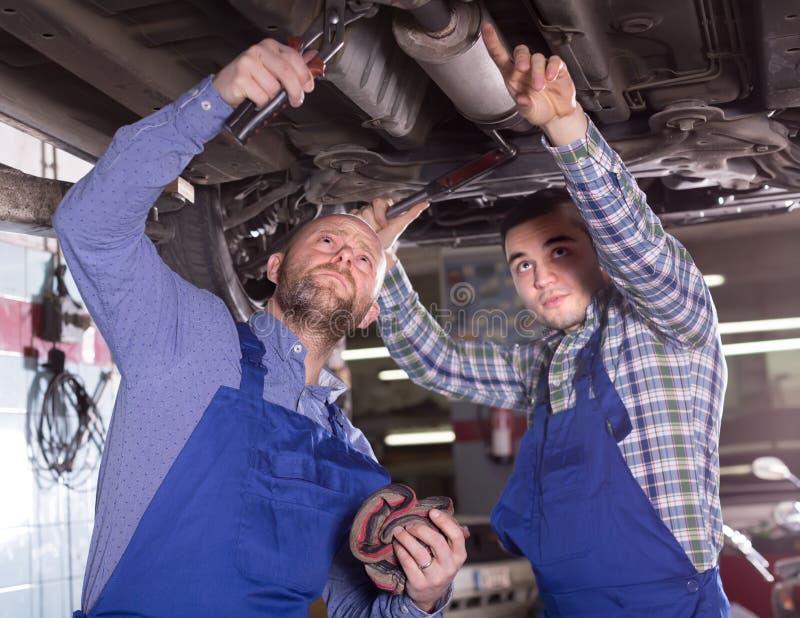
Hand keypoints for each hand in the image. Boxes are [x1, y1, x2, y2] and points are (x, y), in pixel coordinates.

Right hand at [212, 38, 316, 108]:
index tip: (308, 87)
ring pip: (274, 88)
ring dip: (272, 99)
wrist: (224, 88)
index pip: (294, 58)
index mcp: (270, 46)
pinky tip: (255, 98)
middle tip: (296, 100)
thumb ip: (291, 70)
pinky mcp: (240, 78)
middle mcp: (258, 51)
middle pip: (287, 72)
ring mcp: (248, 63)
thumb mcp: (271, 71)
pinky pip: (262, 97)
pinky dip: (262, 103)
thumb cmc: (249, 80)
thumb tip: (312, 70)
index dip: (304, 75)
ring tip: (264, 95)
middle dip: (295, 91)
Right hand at [352, 198, 428, 266]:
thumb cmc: (387, 239)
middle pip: (369, 207)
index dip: (380, 214)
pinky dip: (357, 226)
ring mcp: (361, 213)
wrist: (373, 251)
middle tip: (378, 231)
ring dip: (366, 226)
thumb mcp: (400, 226)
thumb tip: (425, 202)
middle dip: (374, 221)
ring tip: (371, 233)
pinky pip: (352, 217)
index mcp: (384, 208)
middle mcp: (372, 209)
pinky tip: (361, 231)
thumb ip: (412, 213)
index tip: (383, 224)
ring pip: (360, 213)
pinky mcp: (352, 217)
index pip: (380, 202)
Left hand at [391, 509, 467, 612]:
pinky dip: (400, 550)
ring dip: (406, 538)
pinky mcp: (420, 584)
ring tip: (398, 531)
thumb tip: (433, 511)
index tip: (431, 512)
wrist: (429, 595)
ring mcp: (435, 577)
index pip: (457, 535)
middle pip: (436, 542)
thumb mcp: (447, 554)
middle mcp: (449, 567)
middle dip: (420, 529)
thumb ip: (444, 536)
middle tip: (409, 524)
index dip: (444, 521)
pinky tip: (397, 544)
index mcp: (459, 556)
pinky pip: (408, 562)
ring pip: (419, 552)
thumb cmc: (438, 566)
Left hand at [482, 23, 587, 143]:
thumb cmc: (538, 109)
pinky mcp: (557, 68)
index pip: (499, 55)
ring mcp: (541, 67)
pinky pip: (554, 61)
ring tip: (539, 87)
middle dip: (521, 57)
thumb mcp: (528, 113)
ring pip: (538, 58)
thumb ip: (524, 107)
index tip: (486, 28)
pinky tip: (551, 78)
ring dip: (538, 72)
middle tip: (522, 69)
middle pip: (521, 51)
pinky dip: (552, 68)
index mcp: (512, 76)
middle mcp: (526, 69)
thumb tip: (522, 99)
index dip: (492, 41)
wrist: (557, 115)